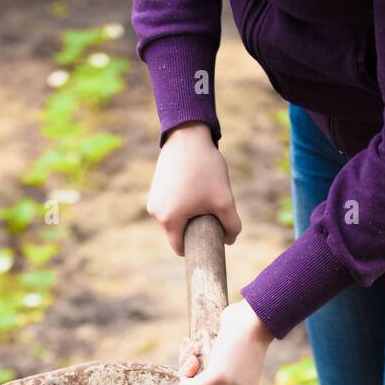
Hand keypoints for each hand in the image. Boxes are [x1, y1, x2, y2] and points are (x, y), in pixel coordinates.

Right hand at [147, 123, 241, 254]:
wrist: (188, 135)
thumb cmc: (205, 169)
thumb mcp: (224, 200)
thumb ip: (231, 226)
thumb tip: (229, 240)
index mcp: (168, 220)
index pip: (181, 248)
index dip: (197, 247)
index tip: (210, 239)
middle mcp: (155, 212)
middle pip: (178, 232)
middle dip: (194, 227)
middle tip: (210, 210)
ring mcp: (153, 199)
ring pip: (175, 217)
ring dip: (188, 213)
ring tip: (201, 195)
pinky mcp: (155, 187)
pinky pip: (170, 204)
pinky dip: (182, 201)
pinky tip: (193, 186)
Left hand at [178, 300, 274, 384]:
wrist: (248, 319)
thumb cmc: (236, 350)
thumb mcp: (215, 378)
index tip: (191, 379)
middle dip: (188, 375)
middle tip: (193, 359)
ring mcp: (227, 375)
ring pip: (195, 375)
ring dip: (187, 361)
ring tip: (192, 348)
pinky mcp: (220, 359)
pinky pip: (198, 362)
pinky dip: (191, 353)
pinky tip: (189, 342)